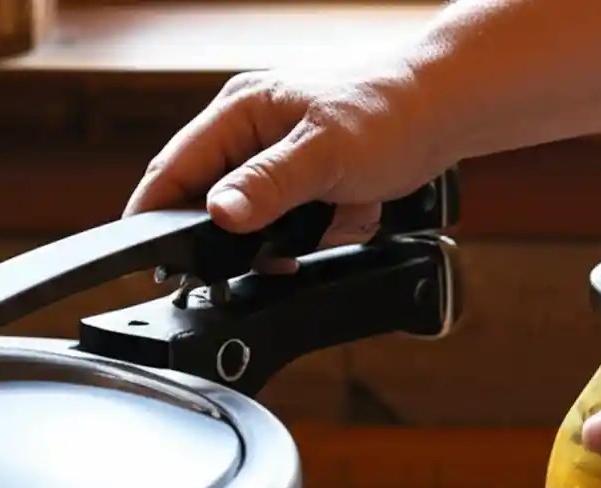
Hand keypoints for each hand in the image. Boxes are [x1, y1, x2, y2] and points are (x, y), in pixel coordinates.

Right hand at [123, 60, 448, 271]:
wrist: (448, 113)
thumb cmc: (389, 114)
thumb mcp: (323, 154)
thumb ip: (269, 185)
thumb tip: (218, 214)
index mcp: (240, 113)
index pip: (173, 169)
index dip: (154, 214)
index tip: (152, 260)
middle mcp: (253, 134)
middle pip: (217, 203)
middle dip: (249, 234)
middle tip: (277, 248)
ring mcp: (284, 160)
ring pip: (264, 223)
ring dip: (299, 234)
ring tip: (338, 214)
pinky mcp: (314, 182)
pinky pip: (302, 226)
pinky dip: (329, 229)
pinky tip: (355, 212)